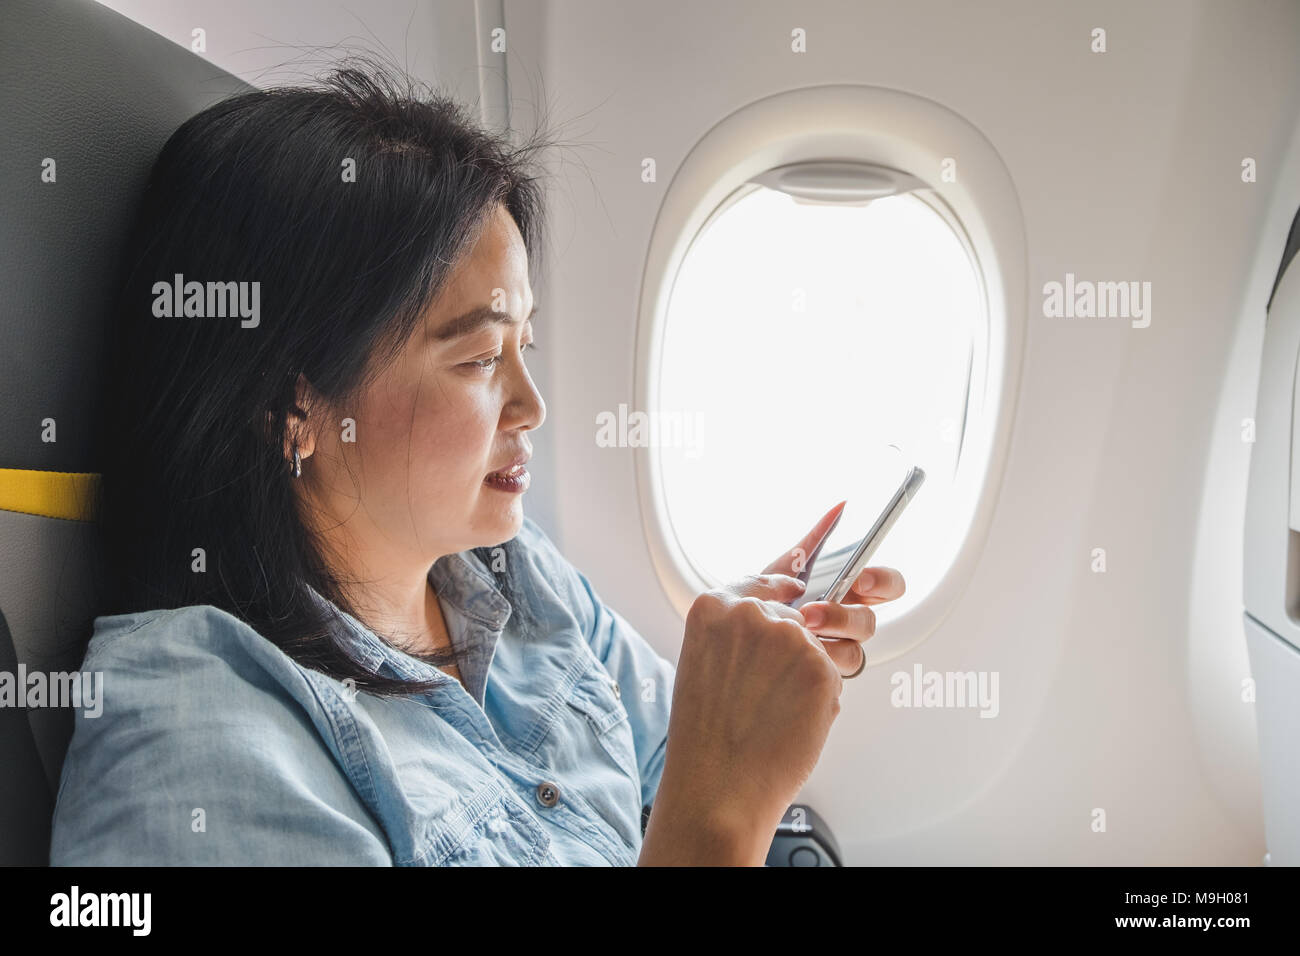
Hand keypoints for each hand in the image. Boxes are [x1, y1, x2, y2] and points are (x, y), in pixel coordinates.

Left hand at [764, 501, 906, 675]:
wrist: (737, 634)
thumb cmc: (768, 598)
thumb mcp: (788, 565)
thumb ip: (815, 539)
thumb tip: (841, 507)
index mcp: (851, 594)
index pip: (889, 586)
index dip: (882, 582)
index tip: (858, 580)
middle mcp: (849, 622)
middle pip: (871, 621)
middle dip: (843, 617)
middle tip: (812, 612)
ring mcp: (838, 650)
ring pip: (854, 651)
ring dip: (824, 643)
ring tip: (794, 633)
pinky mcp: (824, 675)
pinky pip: (832, 674)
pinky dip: (812, 662)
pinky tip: (791, 653)